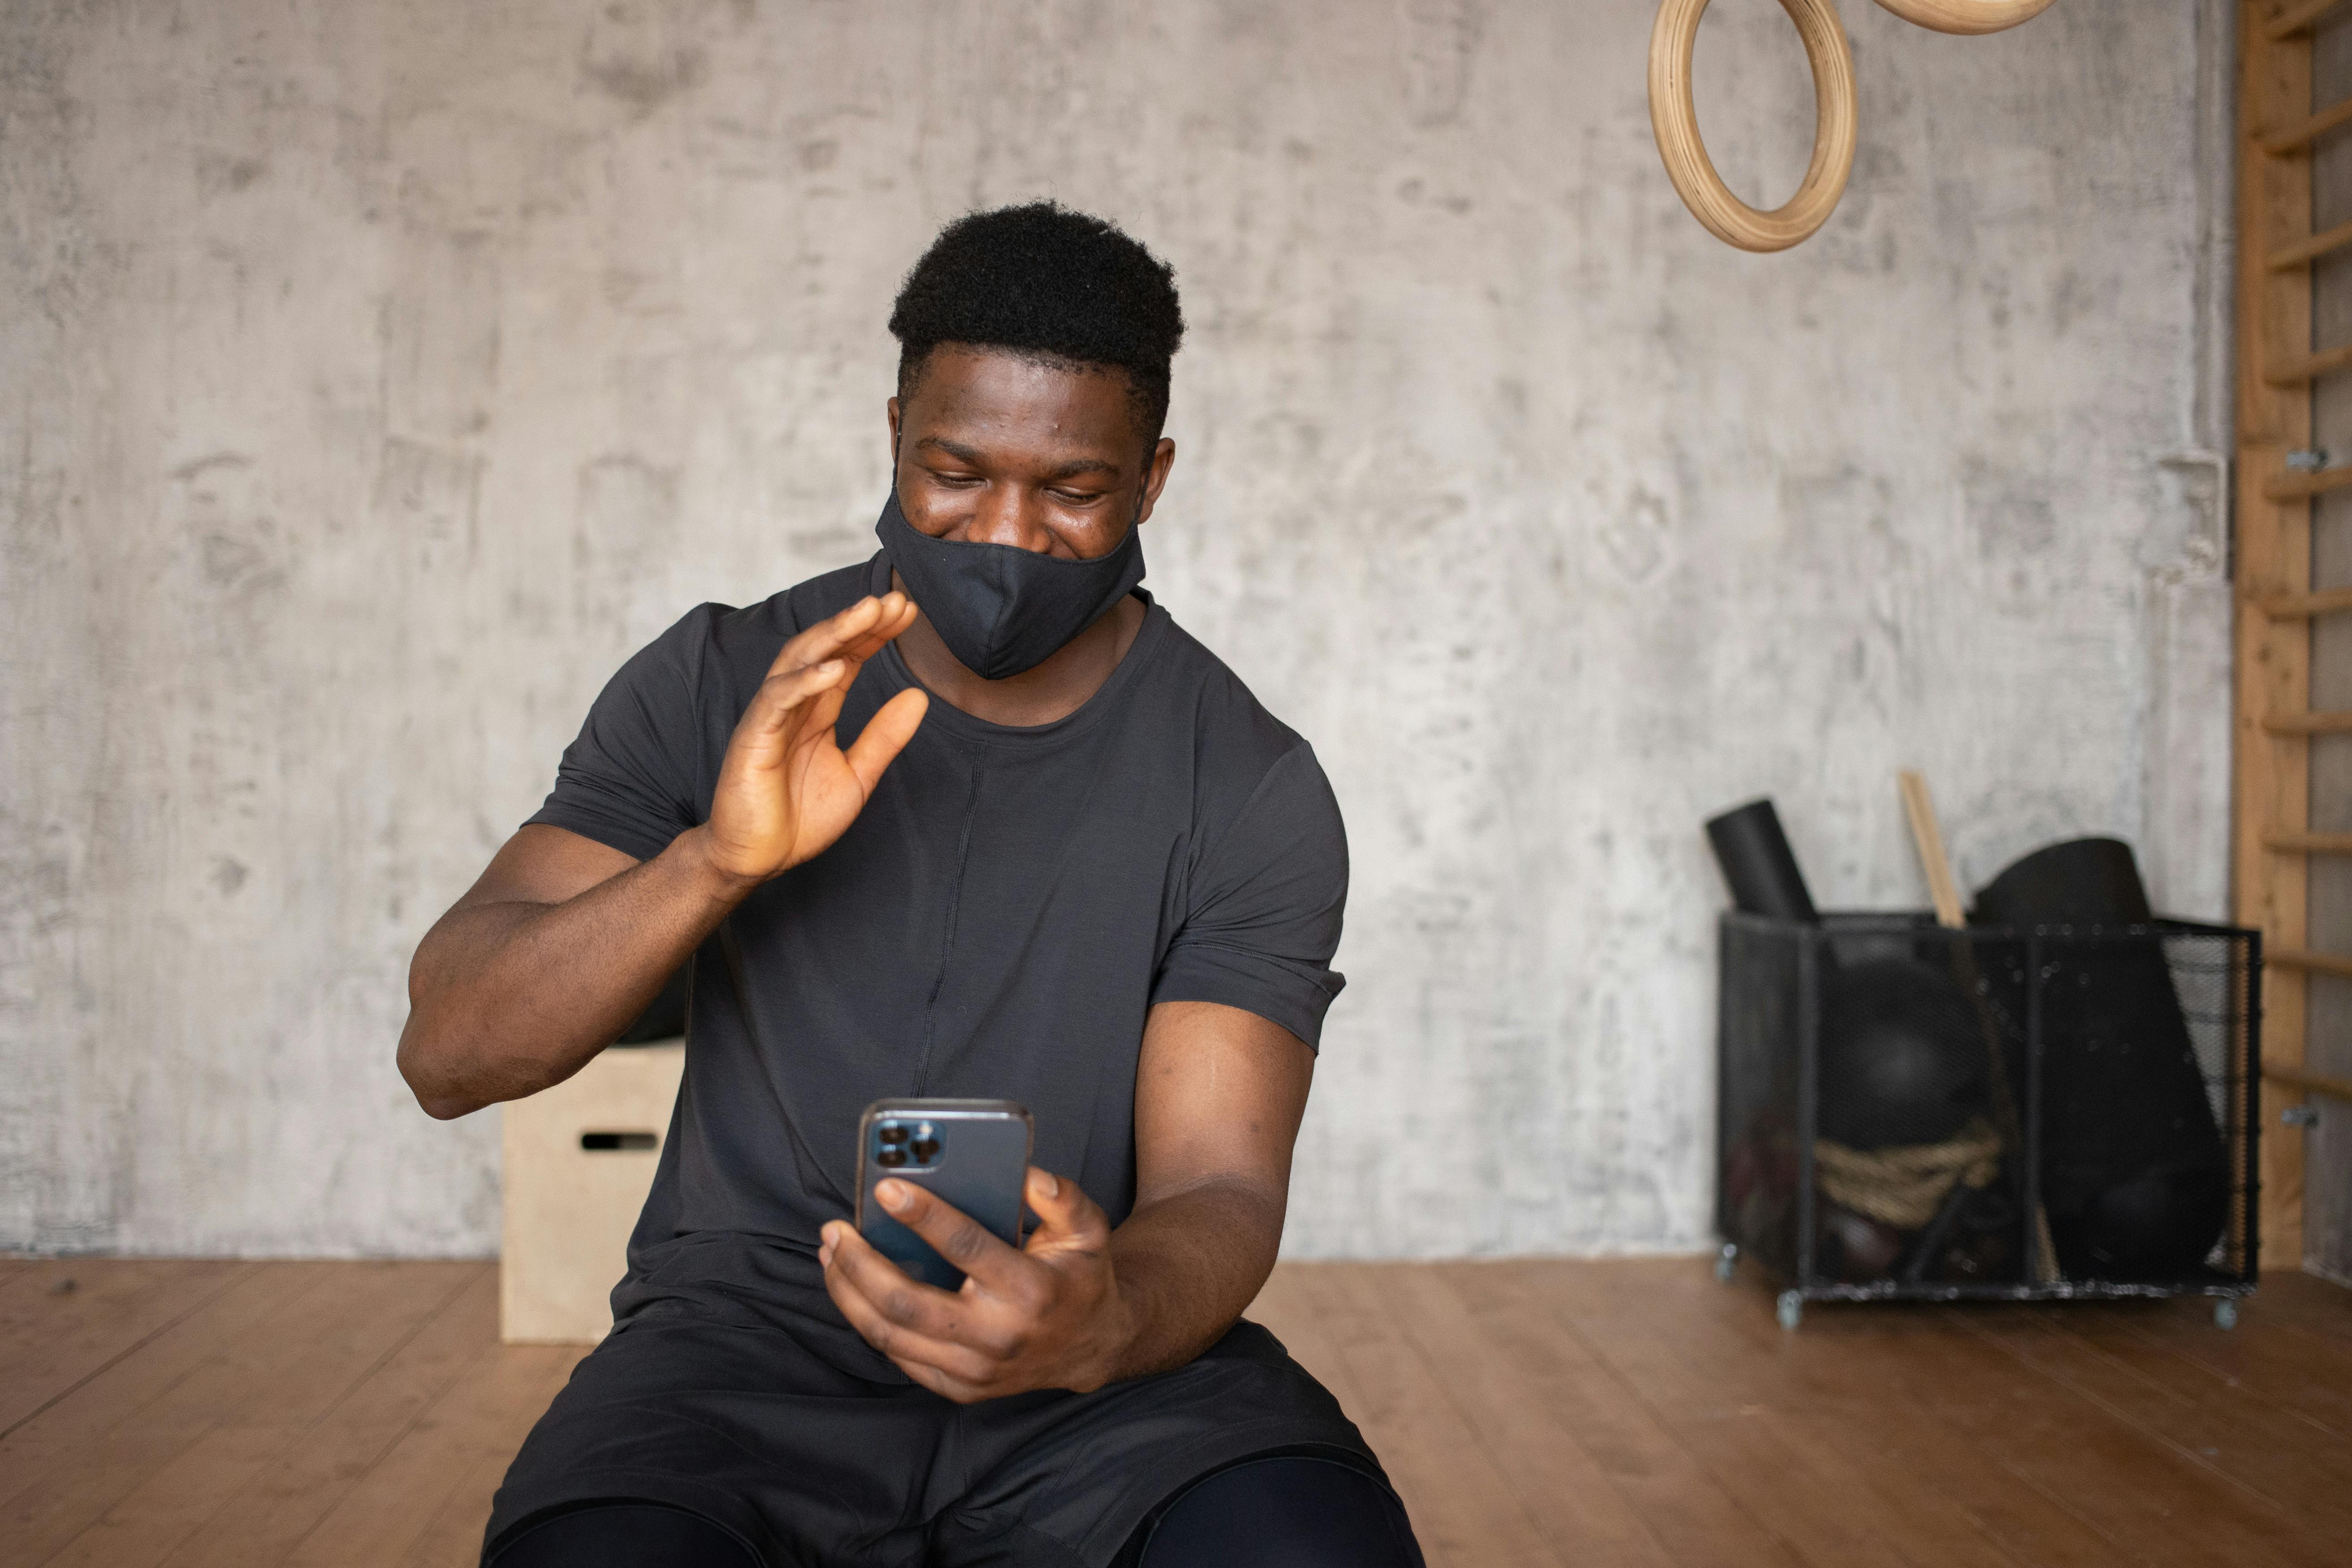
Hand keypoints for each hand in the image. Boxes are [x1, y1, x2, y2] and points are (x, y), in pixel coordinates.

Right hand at [695, 593, 926, 885]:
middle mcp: (793, 704)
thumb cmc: (799, 818)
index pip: (848, 658)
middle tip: (893, 599)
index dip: (875, 633)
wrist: (757, 858)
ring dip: (834, 634)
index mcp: (817, 709)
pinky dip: (805, 681)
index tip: (907, 611)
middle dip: (858, 621)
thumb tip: (920, 697)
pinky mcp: (753, 739)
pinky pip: (778, 701)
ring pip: (798, 662)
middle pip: (824, 648)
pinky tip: (834, 667)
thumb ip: (884, 737)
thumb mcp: (857, 776)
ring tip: (868, 613)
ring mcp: (770, 718)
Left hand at [818, 1168, 1133, 1401]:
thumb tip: (1027, 1175)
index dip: (924, 1216)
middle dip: (860, 1263)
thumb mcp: (1088, 1229)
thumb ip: (1061, 1198)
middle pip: (907, 1303)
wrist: (1090, 1346)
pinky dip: (867, 1321)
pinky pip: (899, 1356)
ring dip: (848, 1292)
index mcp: (1030, 1290)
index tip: (887, 1187)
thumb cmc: (1079, 1276)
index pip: (967, 1249)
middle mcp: (999, 1336)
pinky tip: (851, 1288)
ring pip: (890, 1335)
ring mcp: (975, 1370)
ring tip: (830, 1253)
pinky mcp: (959, 1388)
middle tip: (835, 1228)